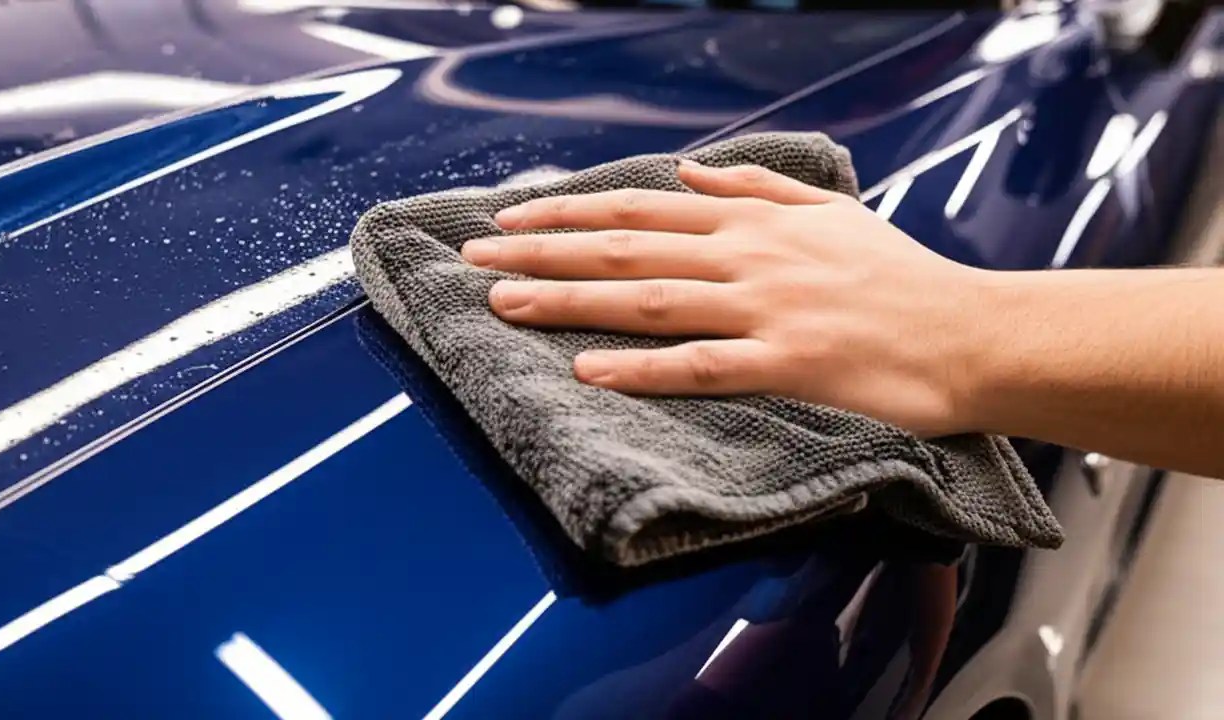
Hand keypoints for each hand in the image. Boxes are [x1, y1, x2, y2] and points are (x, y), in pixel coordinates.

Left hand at [461, 161, 987, 436]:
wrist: (971, 336)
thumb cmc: (900, 279)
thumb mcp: (830, 212)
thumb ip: (757, 185)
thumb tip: (693, 168)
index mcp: (753, 221)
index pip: (639, 207)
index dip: (568, 211)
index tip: (511, 216)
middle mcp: (748, 257)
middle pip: (625, 248)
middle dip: (542, 250)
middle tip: (475, 256)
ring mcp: (766, 310)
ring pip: (648, 300)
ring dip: (569, 300)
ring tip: (504, 303)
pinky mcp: (789, 365)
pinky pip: (701, 367)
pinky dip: (642, 368)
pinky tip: (588, 370)